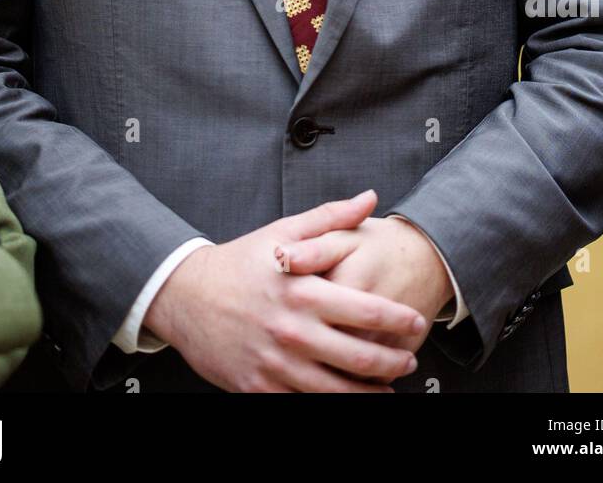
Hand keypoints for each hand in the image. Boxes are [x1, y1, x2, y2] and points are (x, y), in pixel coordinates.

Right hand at [143, 190, 427, 392]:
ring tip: (388, 388)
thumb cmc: (238, 263)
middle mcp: (292, 329)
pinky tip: (346, 397)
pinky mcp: (259, 386)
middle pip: (359, 357)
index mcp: (303, 290)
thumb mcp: (283, 231)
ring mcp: (276, 362)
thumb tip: (369, 199)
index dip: (399, 320)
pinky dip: (331, 403)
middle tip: (408, 360)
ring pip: (336, 390)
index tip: (417, 321)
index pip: (366, 310)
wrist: (184, 296)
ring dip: (370, 392)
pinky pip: (304, 402)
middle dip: (393, 362)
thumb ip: (331, 217)